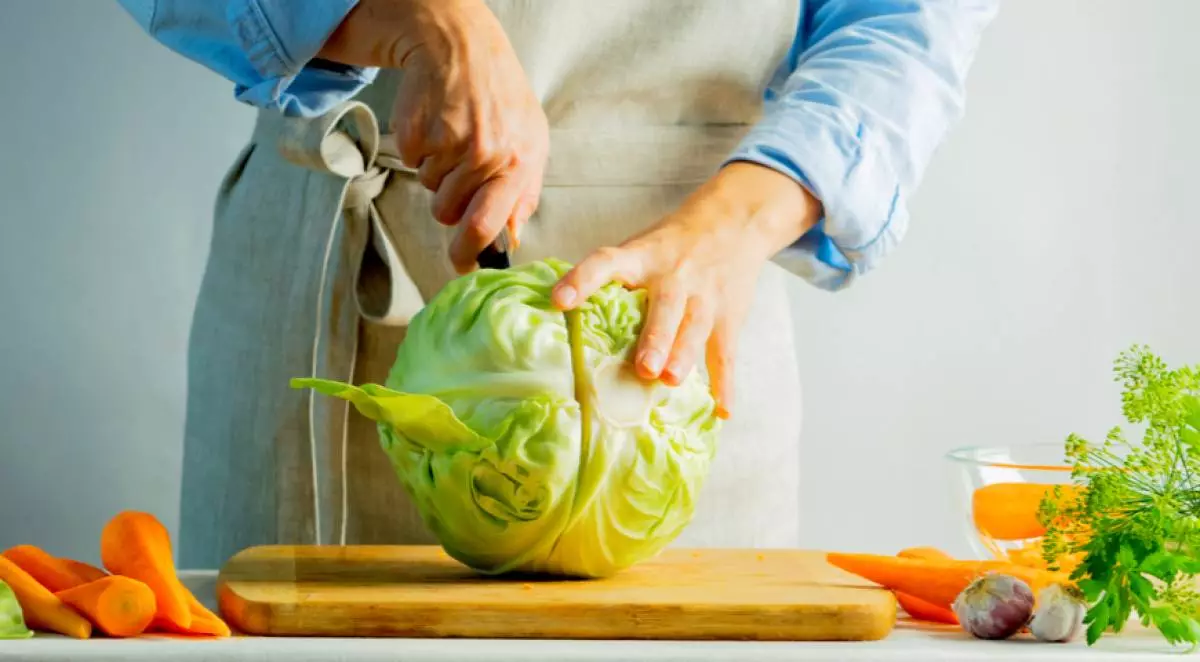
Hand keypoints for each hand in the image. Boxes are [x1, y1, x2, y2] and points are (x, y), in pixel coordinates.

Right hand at [321, 0, 548, 273]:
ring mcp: (448, 142)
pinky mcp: (417, 132)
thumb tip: (513, 237)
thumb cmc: (502, 97)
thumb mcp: (533, 140)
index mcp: (517, 162)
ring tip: (453, 138)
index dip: (468, 253)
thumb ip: (526, 191)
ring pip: (429, 188)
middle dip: (447, 208)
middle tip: (455, 179)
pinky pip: (412, 162)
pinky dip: (420, 150)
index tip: (461, 266)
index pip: (486, 225)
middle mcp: (484, 154)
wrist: (462, 48)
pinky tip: (437, 124)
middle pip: (448, 213)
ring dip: (437, 173)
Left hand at [551, 163, 821, 418]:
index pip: (606, 263)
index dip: (582, 279)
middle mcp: (674, 276)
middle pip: (665, 307)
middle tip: (643, 367)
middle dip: (654, 337)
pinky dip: (725, 384)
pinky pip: (725, 352)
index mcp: (642, 257)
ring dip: (683, 355)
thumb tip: (562, 319)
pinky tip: (721, 410)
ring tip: (670, 380)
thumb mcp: (641, 248)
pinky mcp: (729, 316)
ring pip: (695, 328)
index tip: (559, 300)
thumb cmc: (672, 245)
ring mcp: (704, 297)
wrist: (733, 220)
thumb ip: (613, 280)